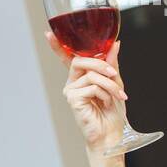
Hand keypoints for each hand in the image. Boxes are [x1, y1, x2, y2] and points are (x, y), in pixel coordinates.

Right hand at [46, 32, 126, 153]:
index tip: (49, 33)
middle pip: (80, 60)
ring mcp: (71, 90)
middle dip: (101, 64)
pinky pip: (92, 86)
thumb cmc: (112, 112)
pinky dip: (105, 93)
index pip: (67, 58)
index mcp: (81, 77)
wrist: (112, 133)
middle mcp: (72, 82)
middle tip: (114, 74)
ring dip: (110, 84)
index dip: (57, 45)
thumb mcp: (116, 83)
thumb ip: (112, 64)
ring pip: (91, 74)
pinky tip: (106, 103)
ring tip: (117, 96)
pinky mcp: (73, 99)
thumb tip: (114, 45)